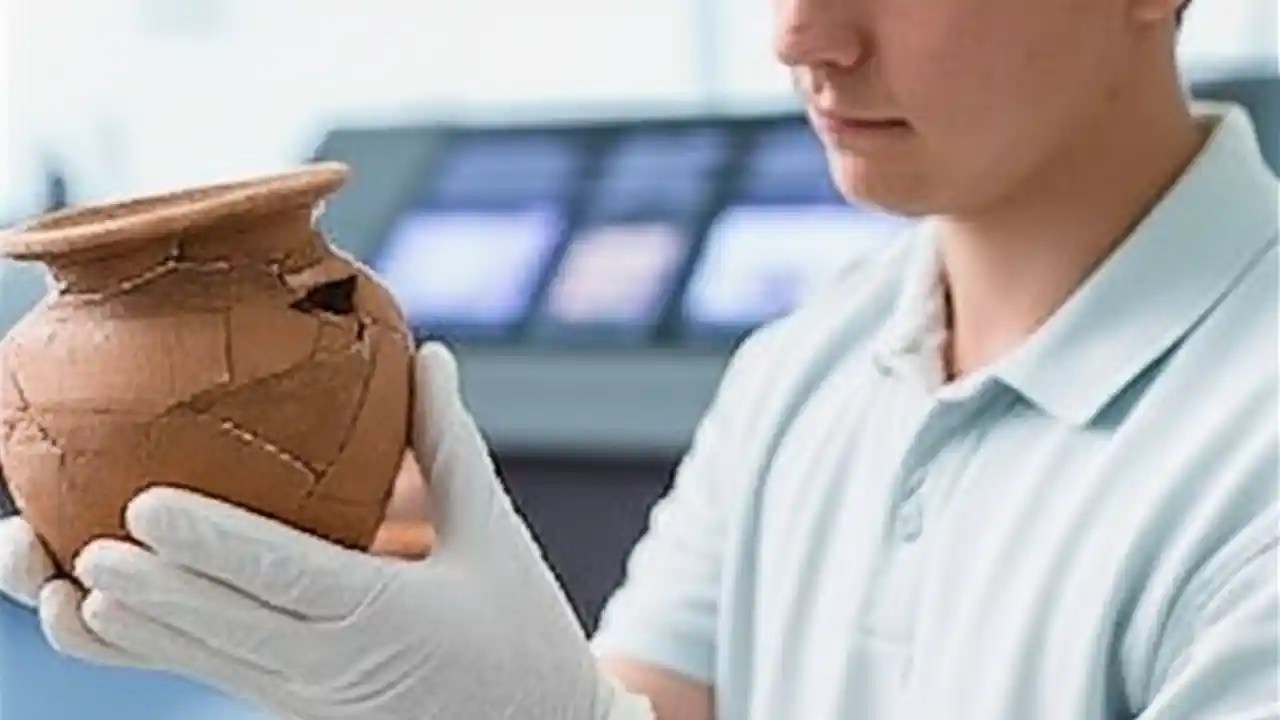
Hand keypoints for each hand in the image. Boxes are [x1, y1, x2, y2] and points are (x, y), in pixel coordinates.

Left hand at [4, 343, 653, 719]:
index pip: (282, 573)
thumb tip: (430, 354)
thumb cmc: (524, 631)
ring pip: (210, 661)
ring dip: (142, 629)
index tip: (147, 507)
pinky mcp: (303, 712)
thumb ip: (451, 443)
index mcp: (387, 613)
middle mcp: (337, 664)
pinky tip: (125, 623)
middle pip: (225, 625)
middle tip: (84, 547)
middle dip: (150, 590)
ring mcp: (313, 698)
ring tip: (75, 588)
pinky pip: (223, 676)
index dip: (211, 542)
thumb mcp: (494, 535)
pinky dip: (168, 650)